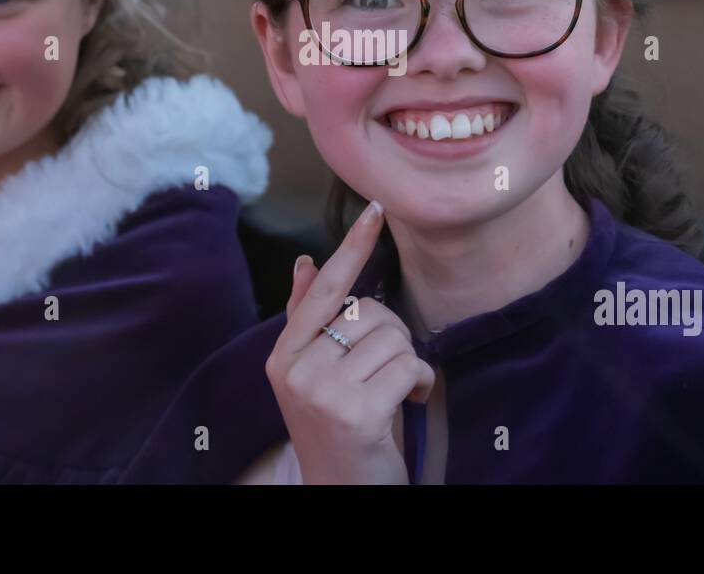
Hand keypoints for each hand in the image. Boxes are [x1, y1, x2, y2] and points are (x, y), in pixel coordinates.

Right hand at [264, 201, 434, 483]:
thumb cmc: (339, 429)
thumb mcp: (317, 374)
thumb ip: (310, 320)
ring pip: (392, 337)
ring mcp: (322, 392)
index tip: (376, 210)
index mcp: (283, 355)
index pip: (324, 290)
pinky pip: (408, 365)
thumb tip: (307, 264)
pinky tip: (407, 403)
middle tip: (385, 372)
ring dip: (408, 362)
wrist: (342, 492)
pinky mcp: (355, 412)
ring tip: (395, 392)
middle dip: (393, 336)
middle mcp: (295, 370)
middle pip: (369, 313)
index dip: (352, 248)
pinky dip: (420, 382)